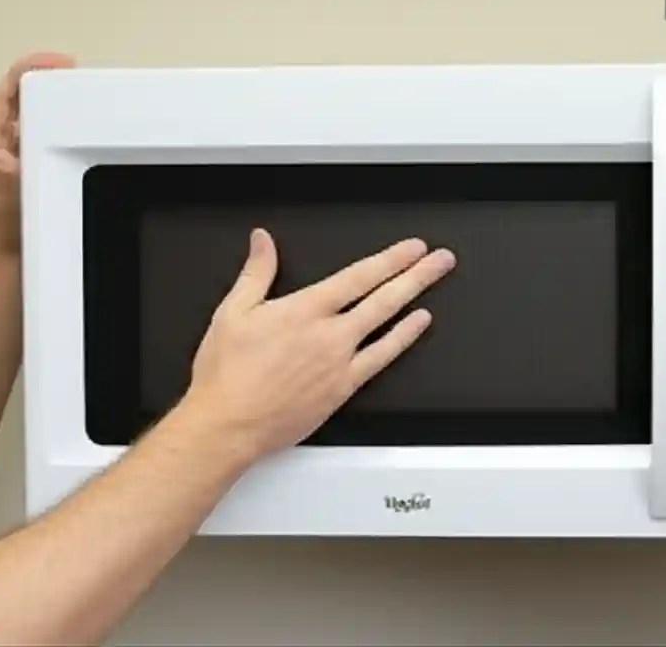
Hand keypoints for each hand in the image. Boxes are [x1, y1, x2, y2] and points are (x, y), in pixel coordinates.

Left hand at [0, 52, 75, 256]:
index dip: (25, 73)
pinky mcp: (30, 164)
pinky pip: (41, 128)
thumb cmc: (18, 241)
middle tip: (68, 67)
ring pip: (28, 111)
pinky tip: (73, 115)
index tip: (53, 64)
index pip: (3, 98)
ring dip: (49, 93)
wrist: (21, 263)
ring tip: (73, 81)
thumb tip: (2, 154)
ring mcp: (14, 155)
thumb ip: (8, 184)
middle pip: (15, 97)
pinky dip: (57, 115)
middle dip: (40, 75)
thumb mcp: (14, 213)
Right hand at [178, 229, 454, 459]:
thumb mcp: (233, 311)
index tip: (412, 248)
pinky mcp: (344, 388)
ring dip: (416, 298)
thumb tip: (263, 240)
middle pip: (383, 295)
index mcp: (304, 310)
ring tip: (436, 281)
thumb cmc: (226, 374)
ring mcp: (341, 361)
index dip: (390, 259)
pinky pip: (382, 358)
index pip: (359, 275)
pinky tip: (418, 324)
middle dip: (415, 273)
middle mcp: (329, 333)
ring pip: (388, 322)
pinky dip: (403, 338)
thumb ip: (256, 271)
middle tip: (440, 258)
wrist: (227, 424)